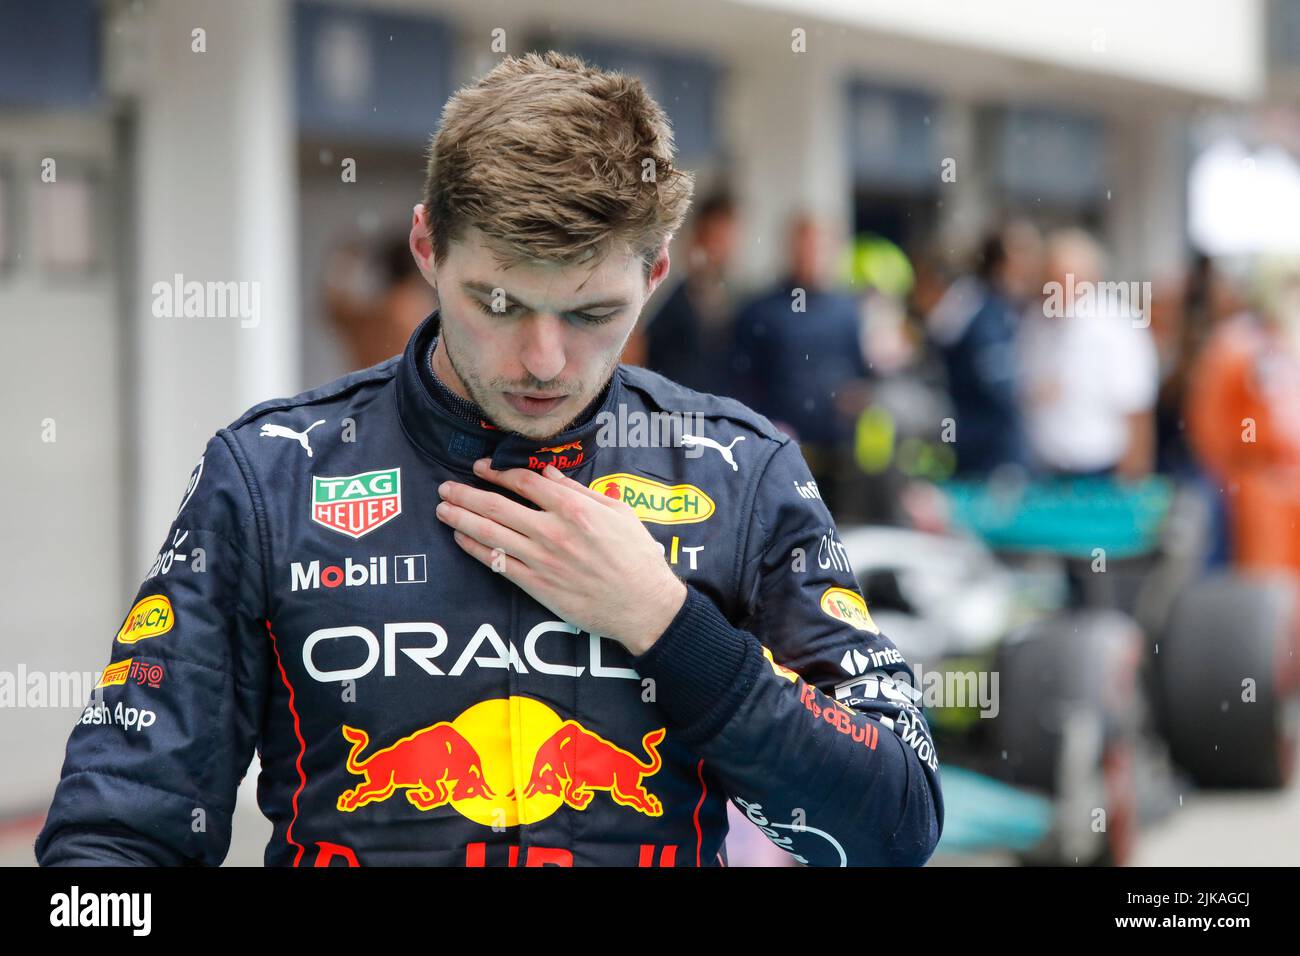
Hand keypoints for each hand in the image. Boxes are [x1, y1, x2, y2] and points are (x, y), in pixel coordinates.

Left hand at [435, 459, 687, 654]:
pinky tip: (461, 538)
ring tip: (442, 508)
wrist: (642, 605)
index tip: (479, 467)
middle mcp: (553, 531)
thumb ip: (581, 490)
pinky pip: (497, 563)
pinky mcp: (536, 585)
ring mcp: (542, 559)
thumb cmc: (636, 557)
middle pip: (497, 506)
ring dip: (461, 518)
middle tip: (445, 487)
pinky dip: (475, 549)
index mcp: (575, 508)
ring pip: (490, 533)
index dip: (496, 472)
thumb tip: (549, 473)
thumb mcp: (618, 512)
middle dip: (466, 493)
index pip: (524, 482)